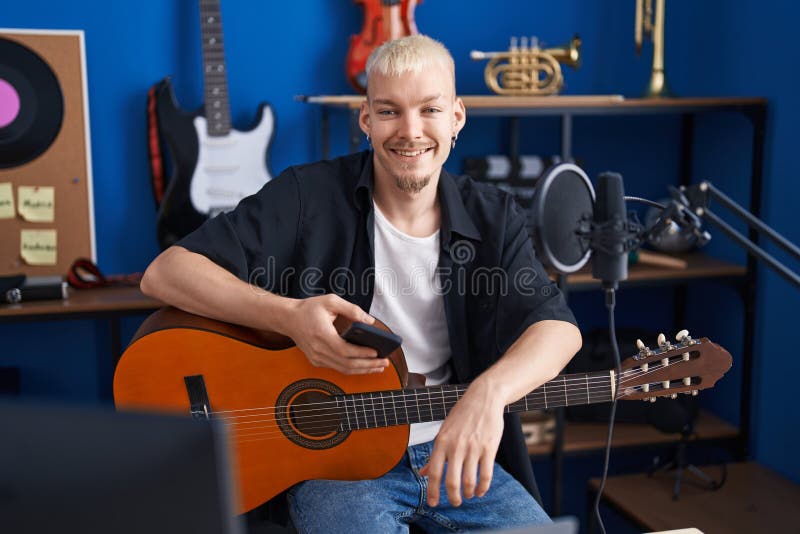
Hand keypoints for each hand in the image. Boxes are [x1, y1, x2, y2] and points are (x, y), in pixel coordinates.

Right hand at [283, 294, 388, 374]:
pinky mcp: (317, 361)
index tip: (376, 353)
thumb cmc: (309, 308)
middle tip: (384, 362)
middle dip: (368, 365)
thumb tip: (370, 321)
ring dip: (363, 370)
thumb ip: (352, 309)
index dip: (361, 353)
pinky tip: (365, 365)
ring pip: (343, 369)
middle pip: (346, 364)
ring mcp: (316, 358)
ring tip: (379, 366)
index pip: (344, 350)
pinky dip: (352, 368)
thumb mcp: (331, 301)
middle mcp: (318, 350)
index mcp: (322, 334)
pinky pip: (337, 368)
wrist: (288, 319)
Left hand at [419, 378, 504, 506]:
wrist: (484, 398)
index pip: (434, 472)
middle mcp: (456, 446)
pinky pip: (486, 475)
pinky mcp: (489, 448)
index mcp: (441, 442)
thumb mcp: (444, 431)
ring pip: (469, 481)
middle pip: (452, 481)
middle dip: (453, 497)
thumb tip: (423, 473)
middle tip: (455, 502)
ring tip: (468, 495)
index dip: (433, 491)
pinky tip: (480, 491)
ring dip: (468, 493)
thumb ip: (435, 454)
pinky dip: (483, 488)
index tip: (433, 503)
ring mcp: (473, 447)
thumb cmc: (462, 415)